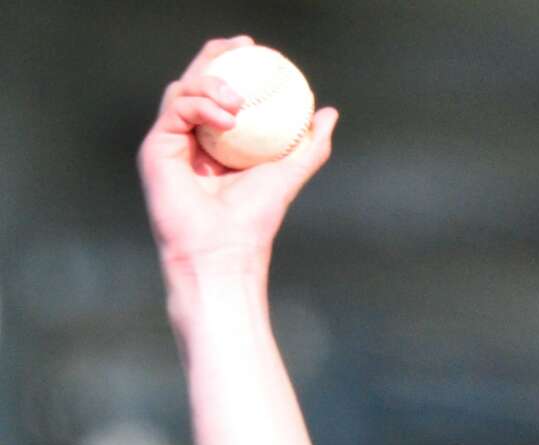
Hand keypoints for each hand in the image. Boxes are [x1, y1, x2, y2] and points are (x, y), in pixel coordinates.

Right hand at [138, 37, 337, 285]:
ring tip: (238, 102)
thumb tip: (328, 114)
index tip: (255, 50)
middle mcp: (191, 138)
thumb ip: (309, 147)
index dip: (233, 64)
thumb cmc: (254, 221)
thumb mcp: (288, 174)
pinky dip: (201, 106)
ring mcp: (170, 141)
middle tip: (242, 46)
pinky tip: (227, 118)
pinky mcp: (155, 147)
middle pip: (196, 82)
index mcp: (217, 142)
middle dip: (215, 56)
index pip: (220, 92)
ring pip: (183, 89)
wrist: (224, 250)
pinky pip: (176, 108)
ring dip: (212, 85)